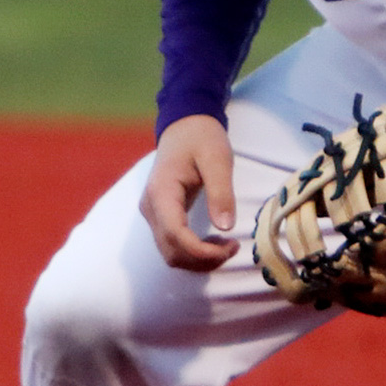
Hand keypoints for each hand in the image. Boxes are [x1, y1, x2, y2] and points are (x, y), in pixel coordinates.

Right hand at [140, 114, 240, 270]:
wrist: (185, 125)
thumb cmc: (202, 138)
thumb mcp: (217, 159)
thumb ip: (221, 192)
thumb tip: (225, 227)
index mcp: (161, 192)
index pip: (175, 235)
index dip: (201, 251)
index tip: (230, 247)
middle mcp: (151, 208)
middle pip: (171, 252)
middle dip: (203, 259)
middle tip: (234, 247)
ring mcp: (153, 214)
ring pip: (171, 254)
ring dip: (199, 260)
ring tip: (227, 246)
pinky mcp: (160, 217)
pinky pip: (173, 246)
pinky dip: (194, 253)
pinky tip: (215, 242)